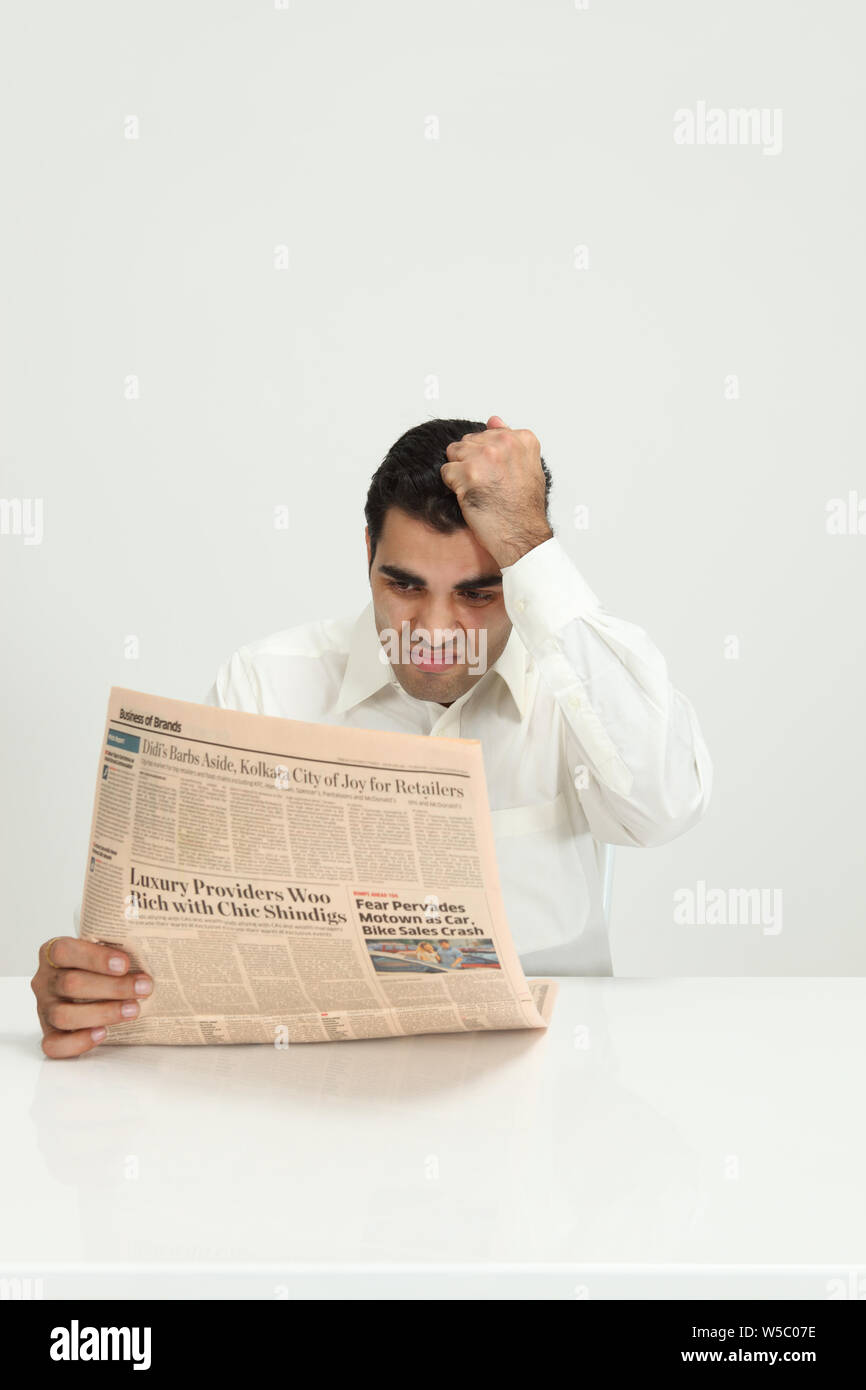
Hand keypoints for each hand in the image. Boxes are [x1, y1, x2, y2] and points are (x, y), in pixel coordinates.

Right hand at [31, 936, 152, 1057]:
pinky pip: (54, 1044)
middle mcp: (45, 980)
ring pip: (64, 1015)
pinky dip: (78, 1041)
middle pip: (70, 984)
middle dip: (112, 987)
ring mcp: (44, 1008)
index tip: (125, 964)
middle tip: (143, 988)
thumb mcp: (103, 950)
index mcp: (53, 952)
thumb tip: (157, 951)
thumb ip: (118, 948)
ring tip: (133, 1010)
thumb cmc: (99, 966)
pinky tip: (103, 1033)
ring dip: (103, 1013)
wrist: (88, 986)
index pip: (65, 951)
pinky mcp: (49, 1033)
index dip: (94, 958)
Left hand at [441, 415, 552, 567]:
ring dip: (460, 473)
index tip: (497, 475)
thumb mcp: (528, 467)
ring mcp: (486, 457)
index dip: (486, 457)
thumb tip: (493, 420)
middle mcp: (504, 443)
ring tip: (477, 490)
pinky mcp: (468, 474)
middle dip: (470, 462)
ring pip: (454, 453)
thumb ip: (510, 441)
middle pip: (468, 442)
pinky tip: (469, 497)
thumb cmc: (524, 508)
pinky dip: (452, 486)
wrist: (521, 536)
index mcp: (521, 439)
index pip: (487, 434)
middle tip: (486, 486)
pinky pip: (446, 472)